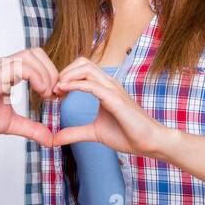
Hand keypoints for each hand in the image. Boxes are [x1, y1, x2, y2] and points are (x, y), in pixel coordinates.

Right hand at [0, 48, 57, 144]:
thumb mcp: (10, 123)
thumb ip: (31, 128)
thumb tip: (50, 139)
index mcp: (6, 73)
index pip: (35, 60)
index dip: (50, 75)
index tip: (55, 97)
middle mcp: (3, 66)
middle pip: (36, 52)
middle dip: (52, 71)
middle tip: (55, 95)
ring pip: (32, 55)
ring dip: (47, 74)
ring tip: (48, 95)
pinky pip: (22, 66)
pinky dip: (38, 77)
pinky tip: (41, 93)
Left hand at [51, 57, 165, 155]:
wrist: (150, 142)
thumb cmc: (128, 135)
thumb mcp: (94, 133)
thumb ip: (75, 133)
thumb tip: (55, 138)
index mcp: (105, 88)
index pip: (82, 69)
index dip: (65, 76)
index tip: (54, 92)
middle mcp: (109, 84)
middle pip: (82, 62)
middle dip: (64, 71)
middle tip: (53, 89)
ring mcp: (113, 90)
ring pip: (86, 68)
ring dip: (67, 76)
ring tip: (57, 90)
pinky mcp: (115, 100)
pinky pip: (93, 85)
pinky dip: (75, 85)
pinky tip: (64, 92)